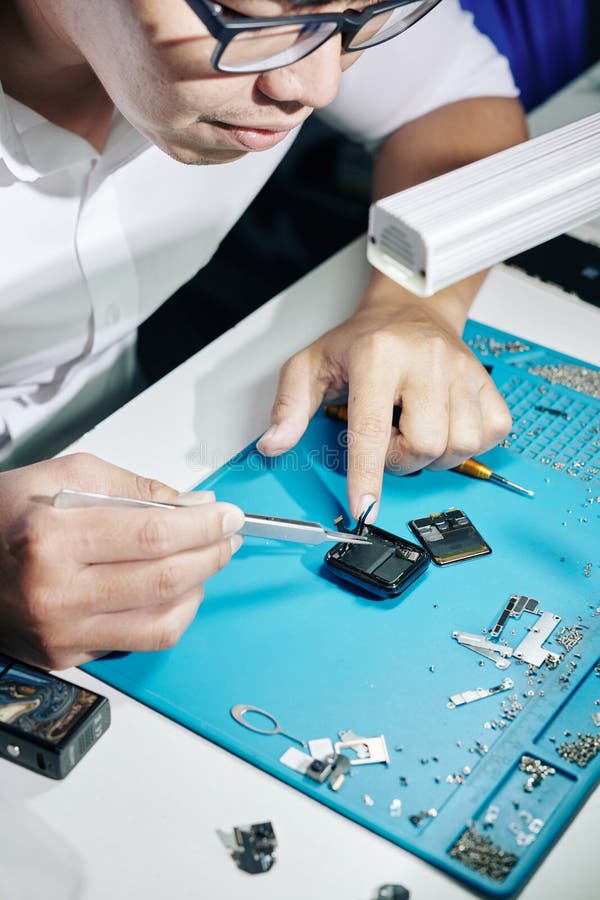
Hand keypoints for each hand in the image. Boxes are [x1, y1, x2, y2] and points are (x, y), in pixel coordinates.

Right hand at [0, 453, 243, 668]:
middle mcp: (56, 592)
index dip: (202, 526)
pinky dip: (172, 615)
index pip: (153, 534)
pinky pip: (140, 641)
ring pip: (161, 621)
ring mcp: (61, 631)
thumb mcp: (67, 475)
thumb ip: (135, 490)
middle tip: (228, 536)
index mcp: (51, 537)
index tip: (227, 516)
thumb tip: (193, 507)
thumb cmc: (6, 513)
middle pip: (164, 579)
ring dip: (198, 588)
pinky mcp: (65, 655)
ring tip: (205, 560)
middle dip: (211, 554)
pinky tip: (177, 589)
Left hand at [257, 276, 510, 520]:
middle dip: (399, 460)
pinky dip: (466, 444)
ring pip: (459, 446)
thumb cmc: (361, 342)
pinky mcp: (487, 382)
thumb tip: (273, 444)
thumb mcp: (311, 364)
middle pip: (423, 445)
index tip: (363, 509)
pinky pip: (490, 435)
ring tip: (413, 429)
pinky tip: (444, 427)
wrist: (411, 310)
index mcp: (378, 356)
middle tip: (386, 438)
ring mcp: (463, 370)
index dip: (366, 475)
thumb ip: (289, 405)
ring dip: (433, 455)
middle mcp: (426, 360)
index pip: (372, 428)